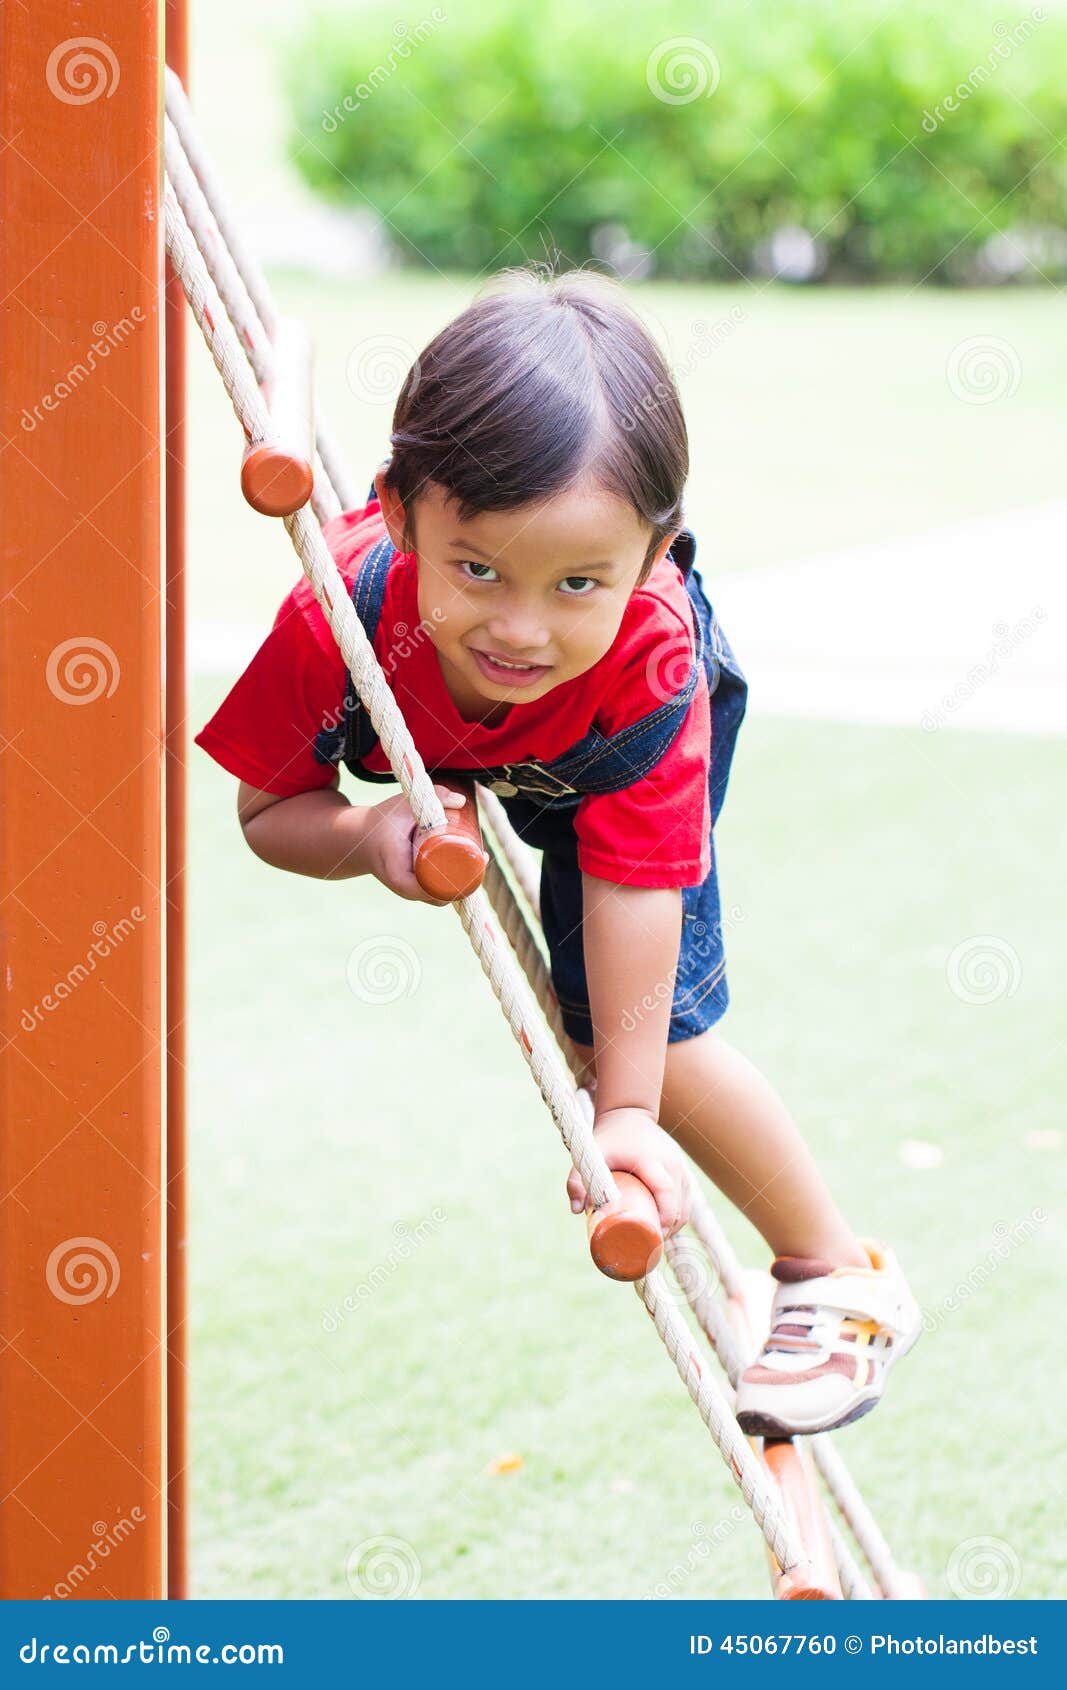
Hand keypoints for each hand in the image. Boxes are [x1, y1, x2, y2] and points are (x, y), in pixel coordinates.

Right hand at [361, 784, 468, 905]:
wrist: (359, 838)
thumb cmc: (381, 822)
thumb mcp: (403, 806)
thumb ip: (430, 796)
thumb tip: (463, 801)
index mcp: (399, 876)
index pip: (432, 889)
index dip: (456, 883)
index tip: (473, 865)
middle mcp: (405, 890)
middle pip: (442, 895)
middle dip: (466, 882)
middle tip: (484, 858)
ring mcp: (410, 892)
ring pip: (441, 897)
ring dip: (462, 885)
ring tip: (480, 862)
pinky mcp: (413, 888)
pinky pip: (436, 894)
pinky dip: (453, 889)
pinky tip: (471, 878)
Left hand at [566, 1106, 691, 1236]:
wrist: (628, 1112)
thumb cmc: (608, 1137)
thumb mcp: (591, 1155)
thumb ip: (577, 1179)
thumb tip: (575, 1211)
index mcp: (652, 1159)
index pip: (666, 1191)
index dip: (664, 1216)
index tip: (653, 1237)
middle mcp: (671, 1162)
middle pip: (679, 1203)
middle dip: (668, 1228)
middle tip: (648, 1247)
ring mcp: (679, 1165)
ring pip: (686, 1203)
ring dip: (675, 1224)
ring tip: (655, 1241)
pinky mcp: (681, 1169)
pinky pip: (687, 1197)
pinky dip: (679, 1214)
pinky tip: (668, 1228)